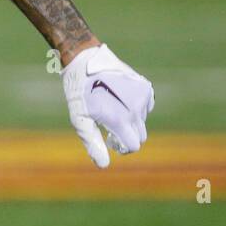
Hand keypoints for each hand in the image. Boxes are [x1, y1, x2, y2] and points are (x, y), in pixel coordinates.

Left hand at [61, 44, 154, 167]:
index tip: (110, 141)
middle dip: (127, 137)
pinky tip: (119, 101)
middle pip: (141, 136)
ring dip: (130, 122)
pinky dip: (136, 109)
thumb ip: (92, 142)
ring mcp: (143, 96)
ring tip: (110, 112)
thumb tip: (104, 165)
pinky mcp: (145, 86)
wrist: (84, 60)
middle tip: (108, 129)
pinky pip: (146, 106)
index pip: (134, 145)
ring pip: (142, 121)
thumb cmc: (78, 91)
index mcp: (121, 119)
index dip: (122, 148)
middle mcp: (136, 108)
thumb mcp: (80, 118)